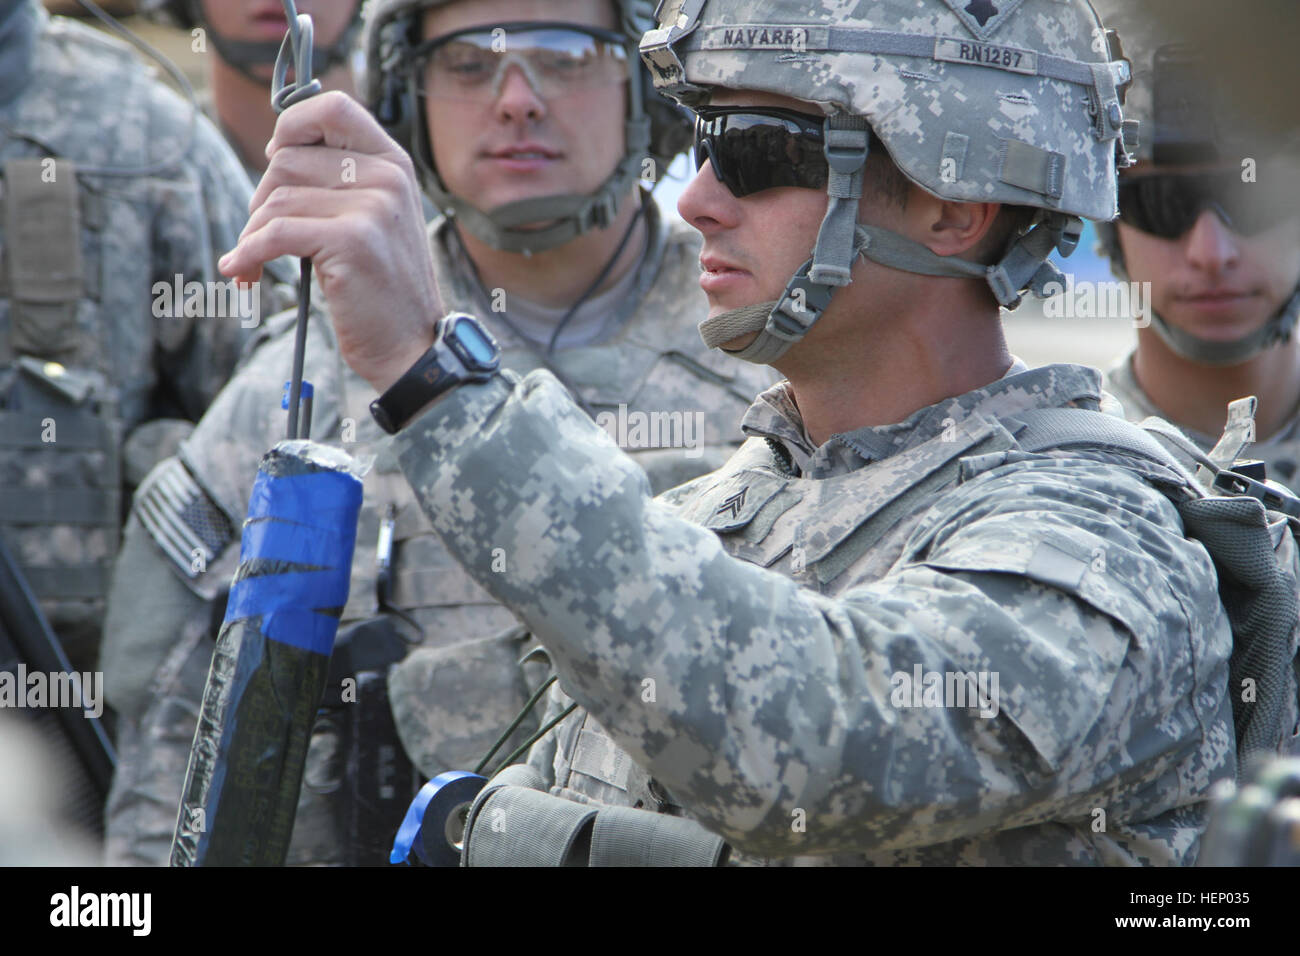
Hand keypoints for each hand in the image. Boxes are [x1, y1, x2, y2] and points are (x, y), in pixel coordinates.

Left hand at [218, 91, 440, 392]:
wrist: (411, 346)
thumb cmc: (381, 288)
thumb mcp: (373, 220)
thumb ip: (341, 181)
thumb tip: (276, 150)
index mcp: (394, 164)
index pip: (333, 108)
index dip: (292, 126)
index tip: (276, 158)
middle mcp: (388, 177)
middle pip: (288, 160)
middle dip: (260, 200)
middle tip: (260, 236)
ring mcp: (374, 207)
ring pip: (276, 199)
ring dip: (251, 235)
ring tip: (255, 262)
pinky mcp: (353, 240)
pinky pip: (275, 233)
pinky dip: (249, 254)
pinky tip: (244, 272)